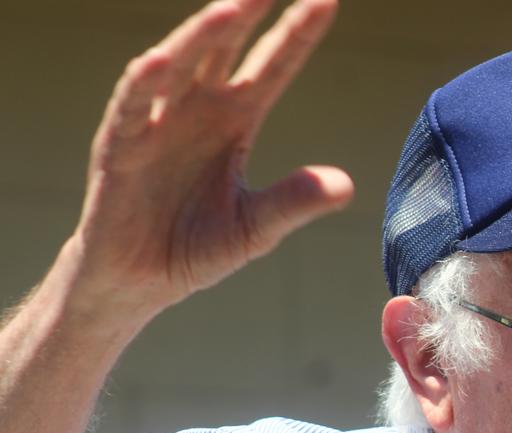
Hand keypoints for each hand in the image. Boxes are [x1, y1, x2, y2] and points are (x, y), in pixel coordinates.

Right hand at [69, 0, 352, 317]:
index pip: (273, 65)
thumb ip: (294, 202)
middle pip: (227, 47)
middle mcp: (197, 108)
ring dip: (205, 33)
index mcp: (235, 120)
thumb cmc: (197, 247)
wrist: (139, 281)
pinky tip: (162, 59)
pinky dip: (144, 81)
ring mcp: (158, 122)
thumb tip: (346, 185)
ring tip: (236, 6)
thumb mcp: (257, 227)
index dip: (297, 33)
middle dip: (250, 11)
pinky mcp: (120, 145)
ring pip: (181, 64)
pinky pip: (131, 106)